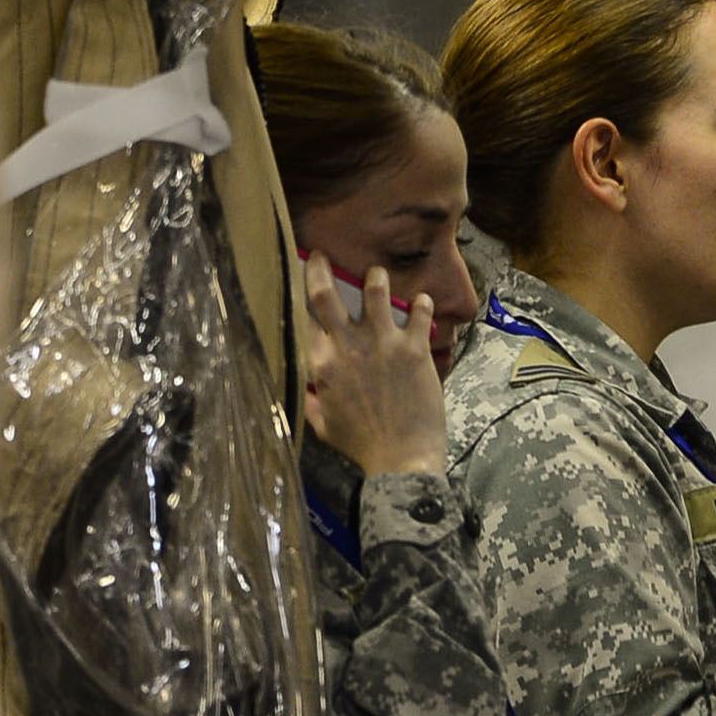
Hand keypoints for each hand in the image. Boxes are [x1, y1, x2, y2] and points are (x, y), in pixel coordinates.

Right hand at [302, 257, 447, 479]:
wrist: (401, 461)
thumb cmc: (360, 447)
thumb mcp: (322, 425)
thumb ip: (310, 399)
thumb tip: (303, 386)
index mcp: (321, 366)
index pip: (301, 319)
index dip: (295, 296)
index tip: (293, 281)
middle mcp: (348, 347)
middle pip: (325, 294)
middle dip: (319, 269)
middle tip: (321, 254)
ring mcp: (383, 344)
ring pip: (375, 292)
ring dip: (376, 278)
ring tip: (377, 274)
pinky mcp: (415, 349)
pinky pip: (419, 313)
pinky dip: (421, 304)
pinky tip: (422, 301)